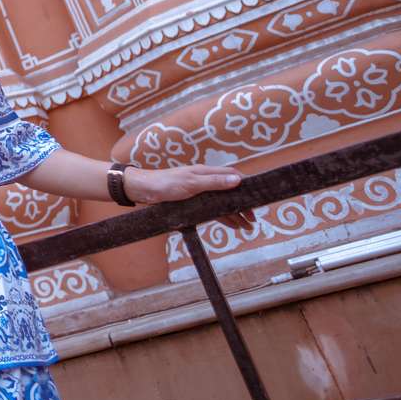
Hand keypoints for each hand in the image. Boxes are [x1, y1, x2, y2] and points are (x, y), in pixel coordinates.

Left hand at [127, 164, 256, 231]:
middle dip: (243, 205)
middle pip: (230, 193)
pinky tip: (232, 225)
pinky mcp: (192, 202)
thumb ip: (214, 182)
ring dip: (234, 214)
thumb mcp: (191, 183)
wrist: (142, 190)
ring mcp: (199, 192)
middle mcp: (205, 181)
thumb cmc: (165, 184)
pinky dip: (223, 217)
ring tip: (247, 227)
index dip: (246, 186)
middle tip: (253, 219)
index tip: (257, 198)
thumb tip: (237, 181)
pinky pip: (212, 210)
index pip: (233, 176)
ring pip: (222, 203)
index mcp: (206, 173)